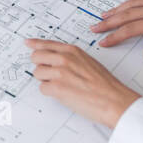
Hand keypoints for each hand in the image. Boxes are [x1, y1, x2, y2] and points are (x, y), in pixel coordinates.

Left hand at [24, 39, 140, 128]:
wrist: (113, 100)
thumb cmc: (105, 85)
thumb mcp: (89, 62)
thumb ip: (72, 58)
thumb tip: (56, 59)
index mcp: (73, 51)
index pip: (47, 44)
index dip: (35, 44)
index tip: (28, 43)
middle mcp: (64, 59)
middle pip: (36, 57)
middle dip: (40, 65)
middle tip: (49, 73)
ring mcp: (60, 73)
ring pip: (37, 73)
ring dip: (46, 81)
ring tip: (61, 86)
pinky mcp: (57, 88)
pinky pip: (42, 88)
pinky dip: (50, 93)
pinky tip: (63, 94)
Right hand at [90, 0, 142, 60]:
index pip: (131, 29)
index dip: (115, 36)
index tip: (104, 41)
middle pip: (127, 15)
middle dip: (109, 22)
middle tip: (94, 28)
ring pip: (132, 3)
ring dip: (116, 10)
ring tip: (103, 16)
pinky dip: (129, 0)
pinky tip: (125, 3)